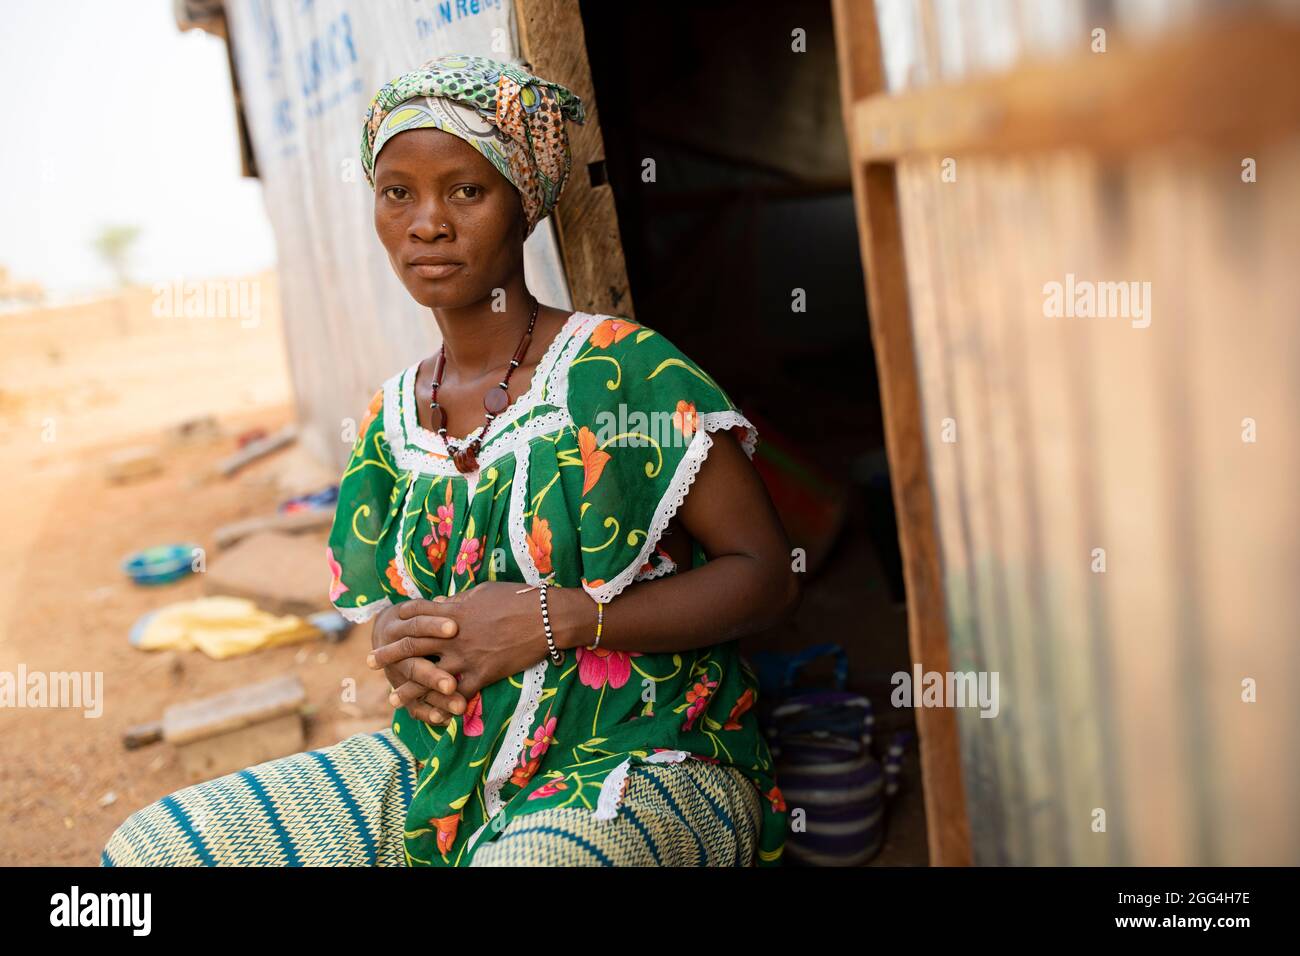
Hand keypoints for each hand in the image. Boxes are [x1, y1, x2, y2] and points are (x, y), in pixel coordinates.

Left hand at [368, 582, 551, 705]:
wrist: (546, 618)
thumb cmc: (517, 598)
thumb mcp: (482, 592)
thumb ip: (457, 601)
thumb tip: (439, 604)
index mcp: (452, 612)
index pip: (417, 614)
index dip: (399, 619)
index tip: (387, 624)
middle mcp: (452, 636)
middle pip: (412, 646)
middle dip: (389, 655)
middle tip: (370, 661)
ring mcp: (465, 657)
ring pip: (429, 677)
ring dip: (409, 689)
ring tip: (393, 699)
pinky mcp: (482, 675)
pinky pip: (459, 694)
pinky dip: (446, 706)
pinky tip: (434, 716)